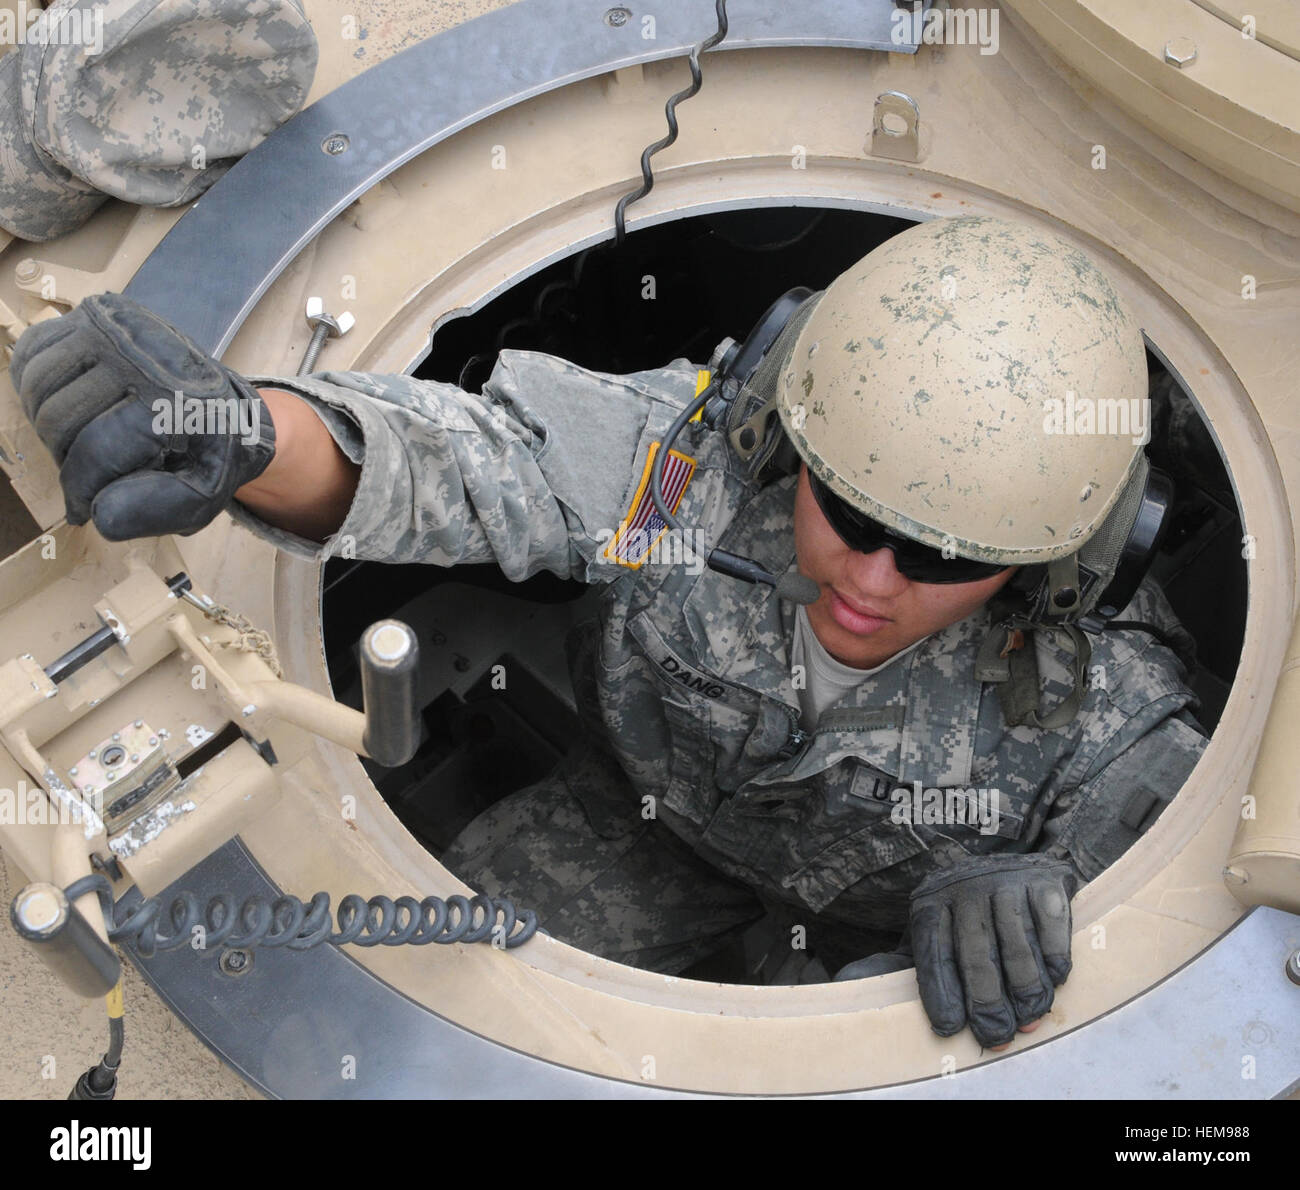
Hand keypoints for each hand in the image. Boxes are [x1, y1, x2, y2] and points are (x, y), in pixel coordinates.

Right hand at [10, 293, 274, 539]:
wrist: (228, 406)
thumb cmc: (210, 455)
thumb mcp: (202, 496)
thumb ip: (155, 512)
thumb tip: (99, 516)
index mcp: (180, 400)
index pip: (98, 450)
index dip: (81, 489)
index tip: (82, 509)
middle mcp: (148, 353)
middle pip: (59, 418)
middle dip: (65, 457)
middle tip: (89, 472)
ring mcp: (121, 326)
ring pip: (39, 386)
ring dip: (48, 424)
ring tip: (81, 441)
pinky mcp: (101, 312)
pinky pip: (34, 353)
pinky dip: (36, 386)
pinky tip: (68, 407)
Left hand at [909, 854, 1077, 1048]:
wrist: (1012, 867)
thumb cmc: (968, 916)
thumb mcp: (933, 930)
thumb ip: (905, 960)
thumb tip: (850, 980)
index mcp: (931, 902)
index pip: (932, 951)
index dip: (940, 993)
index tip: (950, 1029)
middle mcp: (965, 888)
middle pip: (975, 954)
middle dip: (986, 1003)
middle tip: (997, 1036)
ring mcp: (1006, 882)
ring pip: (1016, 946)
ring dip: (1026, 991)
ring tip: (1029, 1021)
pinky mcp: (1044, 883)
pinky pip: (1051, 927)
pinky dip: (1055, 958)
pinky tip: (1055, 981)